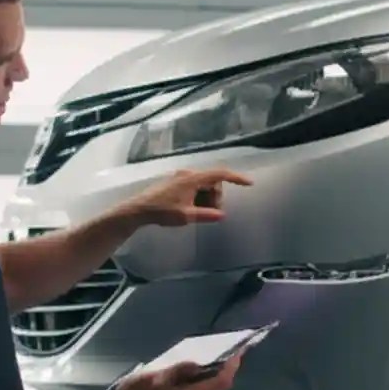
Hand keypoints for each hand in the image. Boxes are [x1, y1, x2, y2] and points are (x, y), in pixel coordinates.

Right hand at [101, 351, 242, 389]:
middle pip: (216, 388)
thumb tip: (198, 365)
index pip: (220, 383)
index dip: (231, 367)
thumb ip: (180, 371)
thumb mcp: (156, 376)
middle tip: (225, 351)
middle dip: (222, 370)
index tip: (237, 353)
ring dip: (210, 376)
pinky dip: (200, 382)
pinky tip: (192, 371)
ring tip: (209, 358)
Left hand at [124, 167, 252, 226]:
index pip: (220, 174)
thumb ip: (206, 214)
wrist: (139, 209)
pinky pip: (196, 187)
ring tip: (198, 213)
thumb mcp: (186, 215)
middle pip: (213, 182)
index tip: (249, 183)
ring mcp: (181, 177)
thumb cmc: (162, 211)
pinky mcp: (176, 182)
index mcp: (192, 178)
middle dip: (216, 197)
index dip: (236, 178)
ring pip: (204, 186)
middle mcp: (188, 174)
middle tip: (210, 214)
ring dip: (207, 199)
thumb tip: (222, 215)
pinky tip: (191, 209)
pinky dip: (199, 197)